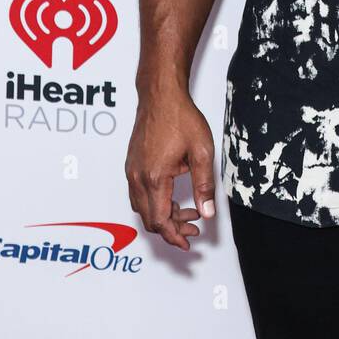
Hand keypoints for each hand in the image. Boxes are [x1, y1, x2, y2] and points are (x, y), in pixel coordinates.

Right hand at [124, 89, 216, 250]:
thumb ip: (204, 185)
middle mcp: (138, 178)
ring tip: (188, 214)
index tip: (189, 242)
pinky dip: (154, 204)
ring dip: (163, 217)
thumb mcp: (202, 152)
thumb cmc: (180, 118)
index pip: (161, 221)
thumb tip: (207, 214)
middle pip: (149, 219)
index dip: (175, 236)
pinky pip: (138, 196)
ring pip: (142, 209)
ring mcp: (132, 172)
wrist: (159, 96)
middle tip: (194, 228)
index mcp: (155, 178)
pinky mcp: (131, 166)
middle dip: (172, 230)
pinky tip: (172, 198)